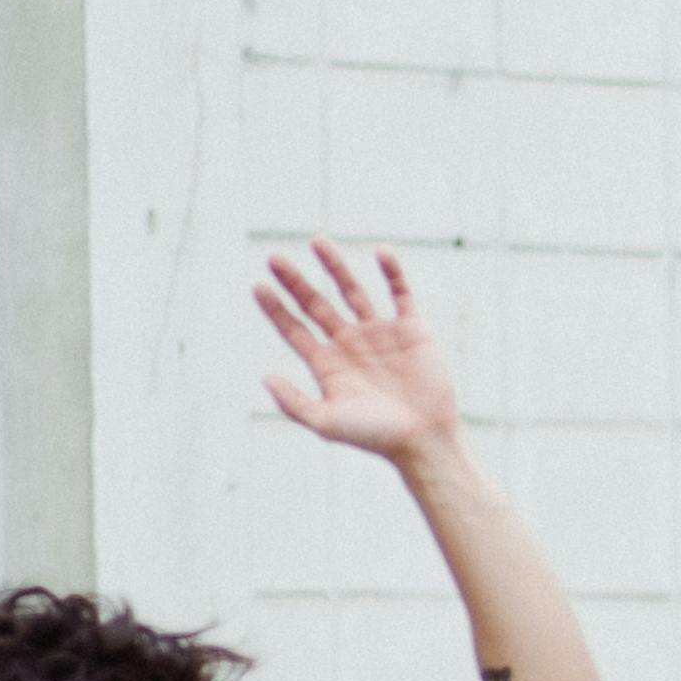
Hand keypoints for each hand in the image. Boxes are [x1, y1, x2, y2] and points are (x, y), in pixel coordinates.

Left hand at [256, 242, 459, 466]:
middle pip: (316, 304)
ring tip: (317, 240)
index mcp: (328, 364)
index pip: (294, 329)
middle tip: (273, 257)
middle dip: (295, 281)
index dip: (275, 308)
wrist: (423, 439)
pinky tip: (381, 252)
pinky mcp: (411, 329)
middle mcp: (350, 343)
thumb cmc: (374, 437)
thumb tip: (265, 377)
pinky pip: (400, 292)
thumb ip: (294, 403)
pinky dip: (392, 272)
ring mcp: (380, 333)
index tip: (257, 286)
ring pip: (352, 290)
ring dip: (335, 266)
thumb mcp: (327, 423)